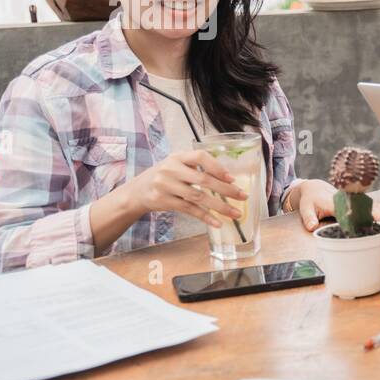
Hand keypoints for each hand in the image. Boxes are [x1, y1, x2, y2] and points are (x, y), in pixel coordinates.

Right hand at [119, 150, 247, 227]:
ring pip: (198, 197)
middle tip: (243, 196)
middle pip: (203, 180)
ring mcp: (166, 185)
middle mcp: (171, 169)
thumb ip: (197, 168)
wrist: (137, 191)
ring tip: (235, 213)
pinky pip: (189, 210)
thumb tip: (229, 180)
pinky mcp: (164, 201)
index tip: (232, 178)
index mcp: (177, 157)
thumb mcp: (177, 165)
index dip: (217, 167)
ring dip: (220, 207)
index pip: (200, 157)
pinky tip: (218, 222)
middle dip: (226, 189)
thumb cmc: (165, 176)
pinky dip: (206, 217)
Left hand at [288, 179, 379, 232]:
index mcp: (339, 201)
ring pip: (377, 207)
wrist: (314, 188)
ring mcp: (357, 200)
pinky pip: (376, 207)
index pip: (356, 210)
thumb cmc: (310, 200)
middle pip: (371, 208)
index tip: (378, 224)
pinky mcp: (360, 202)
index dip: (368, 217)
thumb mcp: (305, 208)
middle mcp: (351, 199)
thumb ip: (308, 218)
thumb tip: (312, 227)